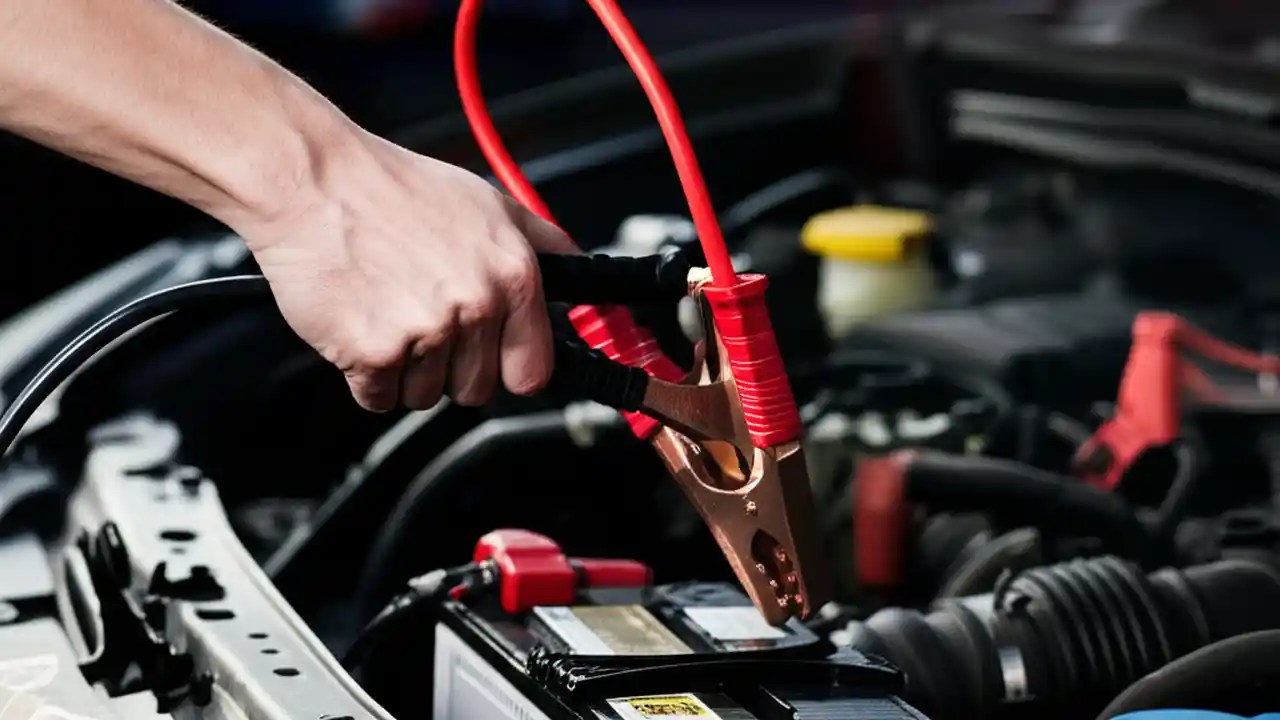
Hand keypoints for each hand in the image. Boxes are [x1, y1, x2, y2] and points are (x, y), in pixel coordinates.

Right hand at [240, 129, 575, 411]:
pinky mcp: (373, 353)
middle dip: (450, 365)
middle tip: (421, 317)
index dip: (510, 367)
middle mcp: (475, 306)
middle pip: (476, 389)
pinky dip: (365, 374)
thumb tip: (578, 268)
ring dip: (404, 368)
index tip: (495, 359)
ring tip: (386, 309)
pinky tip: (360, 323)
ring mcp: (425, 333)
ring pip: (425, 395)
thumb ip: (542, 243)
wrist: (313, 181)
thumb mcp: (488, 202)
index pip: (533, 369)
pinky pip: (378, 398)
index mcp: (512, 275)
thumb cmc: (392, 189)